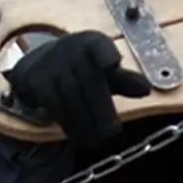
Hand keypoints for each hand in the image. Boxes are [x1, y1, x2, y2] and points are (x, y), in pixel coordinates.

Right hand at [5, 30, 150, 152]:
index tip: (113, 63)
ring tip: (96, 139)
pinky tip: (77, 135)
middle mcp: (71, 48)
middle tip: (111, 132)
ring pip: (71, 96)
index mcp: (93, 43)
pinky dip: (67, 122)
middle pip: (89, 81)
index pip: (99, 45)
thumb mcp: (105, 72)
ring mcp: (51, 63)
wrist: (39, 64)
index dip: (105, 53)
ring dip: (85, 122)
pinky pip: (53, 104)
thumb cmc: (83, 69)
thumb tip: (145, 89)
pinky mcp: (36, 80)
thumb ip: (125, 81)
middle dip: (101, 109)